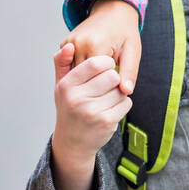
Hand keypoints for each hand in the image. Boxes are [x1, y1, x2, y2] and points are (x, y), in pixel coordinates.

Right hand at [51, 44, 132, 162]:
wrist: (72, 143)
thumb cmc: (69, 107)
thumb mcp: (61, 86)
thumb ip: (62, 63)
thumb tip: (69, 46)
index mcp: (66, 85)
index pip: (95, 63)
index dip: (106, 63)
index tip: (106, 67)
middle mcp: (77, 98)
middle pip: (112, 76)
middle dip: (113, 79)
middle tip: (106, 86)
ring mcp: (92, 111)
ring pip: (121, 90)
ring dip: (118, 93)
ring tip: (106, 99)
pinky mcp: (106, 122)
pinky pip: (126, 103)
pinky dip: (122, 105)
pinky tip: (110, 110)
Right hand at [61, 0, 141, 94]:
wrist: (112, 10)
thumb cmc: (125, 31)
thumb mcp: (132, 51)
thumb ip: (129, 72)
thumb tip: (126, 92)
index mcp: (95, 45)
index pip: (98, 77)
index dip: (108, 83)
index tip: (116, 78)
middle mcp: (78, 43)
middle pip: (84, 77)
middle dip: (96, 82)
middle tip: (109, 79)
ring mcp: (69, 42)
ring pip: (75, 74)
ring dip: (86, 78)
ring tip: (100, 75)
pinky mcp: (64, 44)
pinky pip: (70, 66)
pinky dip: (80, 71)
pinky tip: (90, 69)